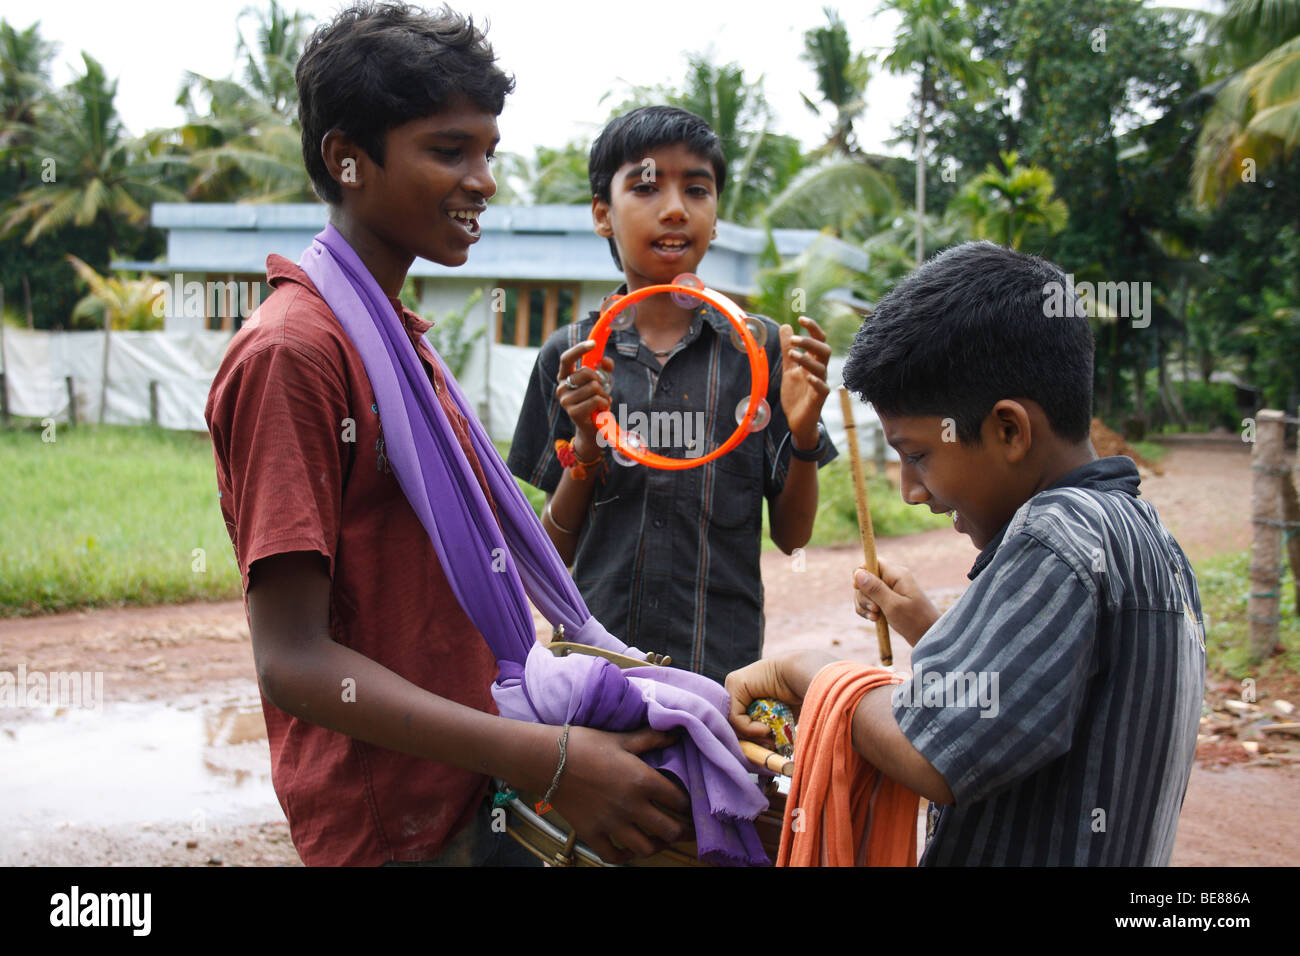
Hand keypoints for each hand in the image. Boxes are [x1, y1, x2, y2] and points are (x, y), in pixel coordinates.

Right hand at [549, 726, 689, 863]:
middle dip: (681, 831)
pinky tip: (630, 850)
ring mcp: (611, 823)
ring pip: (645, 848)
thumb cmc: (584, 744)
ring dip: (657, 846)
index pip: (678, 800)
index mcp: (642, 780)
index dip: (688, 804)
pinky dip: (625, 856)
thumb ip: (650, 739)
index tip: (689, 806)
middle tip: (686, 829)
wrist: (545, 759)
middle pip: (669, 830)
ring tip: (660, 840)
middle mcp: (631, 806)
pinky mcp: (592, 834)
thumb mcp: (620, 739)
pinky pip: (614, 855)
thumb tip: (675, 736)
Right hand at [555, 340, 613, 457]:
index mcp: (564, 377)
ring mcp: (565, 400)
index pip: (566, 358)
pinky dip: (604, 404)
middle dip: (600, 380)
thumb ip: (604, 368)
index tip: (593, 343)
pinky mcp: (573, 412)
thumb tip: (605, 361)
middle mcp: (561, 387)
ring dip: (603, 395)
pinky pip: (596, 400)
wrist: (593, 428)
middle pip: (586, 372)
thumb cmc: (595, 402)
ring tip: (600, 403)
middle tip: (600, 391)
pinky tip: (601, 410)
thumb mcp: (601, 382)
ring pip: (594, 387)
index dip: (579, 349)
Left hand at [725, 650, 834, 743]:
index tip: (768, 749)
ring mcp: (736, 684)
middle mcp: (741, 689)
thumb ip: (769, 731)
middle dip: (750, 740)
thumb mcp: (782, 720)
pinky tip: (765, 728)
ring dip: (751, 736)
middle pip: (734, 723)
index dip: (752, 740)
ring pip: (733, 721)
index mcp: (751, 695)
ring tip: (770, 738)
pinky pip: (734, 716)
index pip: (740, 723)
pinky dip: (748, 728)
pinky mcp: (735, 682)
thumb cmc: (802, 697)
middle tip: (768, 748)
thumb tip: (761, 754)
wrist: (808, 677)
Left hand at [778, 317, 830, 443]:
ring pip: (822, 368)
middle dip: (810, 342)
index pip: (818, 340)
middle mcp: (819, 371)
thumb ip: (787, 349)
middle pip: (824, 350)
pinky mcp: (818, 399)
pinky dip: (816, 381)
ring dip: (807, 359)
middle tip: (794, 339)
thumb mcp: (788, 368)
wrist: (797, 420)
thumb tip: (786, 326)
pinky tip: (807, 377)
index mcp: (813, 361)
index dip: (813, 328)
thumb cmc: (796, 393)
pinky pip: (823, 388)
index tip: (801, 318)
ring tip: (792, 354)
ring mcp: (820, 384)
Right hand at [853, 556, 941, 645]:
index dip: (860, 574)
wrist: (930, 637)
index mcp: (897, 575)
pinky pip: (870, 602)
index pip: (871, 562)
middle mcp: (893, 579)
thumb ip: (875, 589)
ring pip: (865, 592)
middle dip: (863, 595)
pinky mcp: (888, 601)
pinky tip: (874, 620)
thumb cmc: (915, 621)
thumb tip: (857, 573)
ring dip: (864, 605)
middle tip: (875, 610)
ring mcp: (890, 590)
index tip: (858, 590)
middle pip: (865, 579)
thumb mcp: (893, 606)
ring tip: (875, 618)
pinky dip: (867, 611)